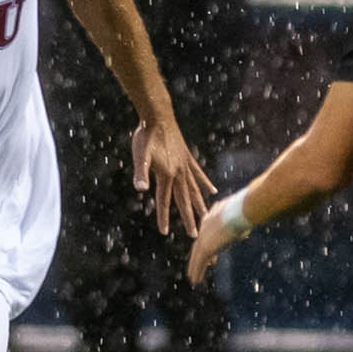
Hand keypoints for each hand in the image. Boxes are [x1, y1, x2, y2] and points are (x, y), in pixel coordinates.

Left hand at [131, 120, 214, 236]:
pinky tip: (213, 190)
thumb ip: (141, 173)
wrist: (158, 116)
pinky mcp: (187, 158)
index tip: (165, 233)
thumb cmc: (146, 136)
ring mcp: (185, 165)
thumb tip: (140, 189)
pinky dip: (205, 183)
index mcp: (167, 174)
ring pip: (194, 189)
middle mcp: (179, 173)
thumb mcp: (139, 155)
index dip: (163, 217)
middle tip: (194, 235)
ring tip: (207, 216)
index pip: (164, 201)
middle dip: (188, 218)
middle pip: (184, 199)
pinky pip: (198, 174)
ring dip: (200, 204)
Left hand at [187, 198, 242, 284]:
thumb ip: (239, 218)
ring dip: (194, 269)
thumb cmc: (246, 210)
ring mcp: (204, 238)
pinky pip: (200, 263)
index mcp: (211, 218)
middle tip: (196, 268)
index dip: (207, 247)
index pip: (206, 235)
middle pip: (198, 246)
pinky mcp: (207, 248)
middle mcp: (204, 228)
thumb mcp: (240, 213)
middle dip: (197, 258)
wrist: (240, 211)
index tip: (211, 258)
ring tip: (193, 279)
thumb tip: (247, 221)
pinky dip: (197, 272)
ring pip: (196, 256)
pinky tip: (195, 281)